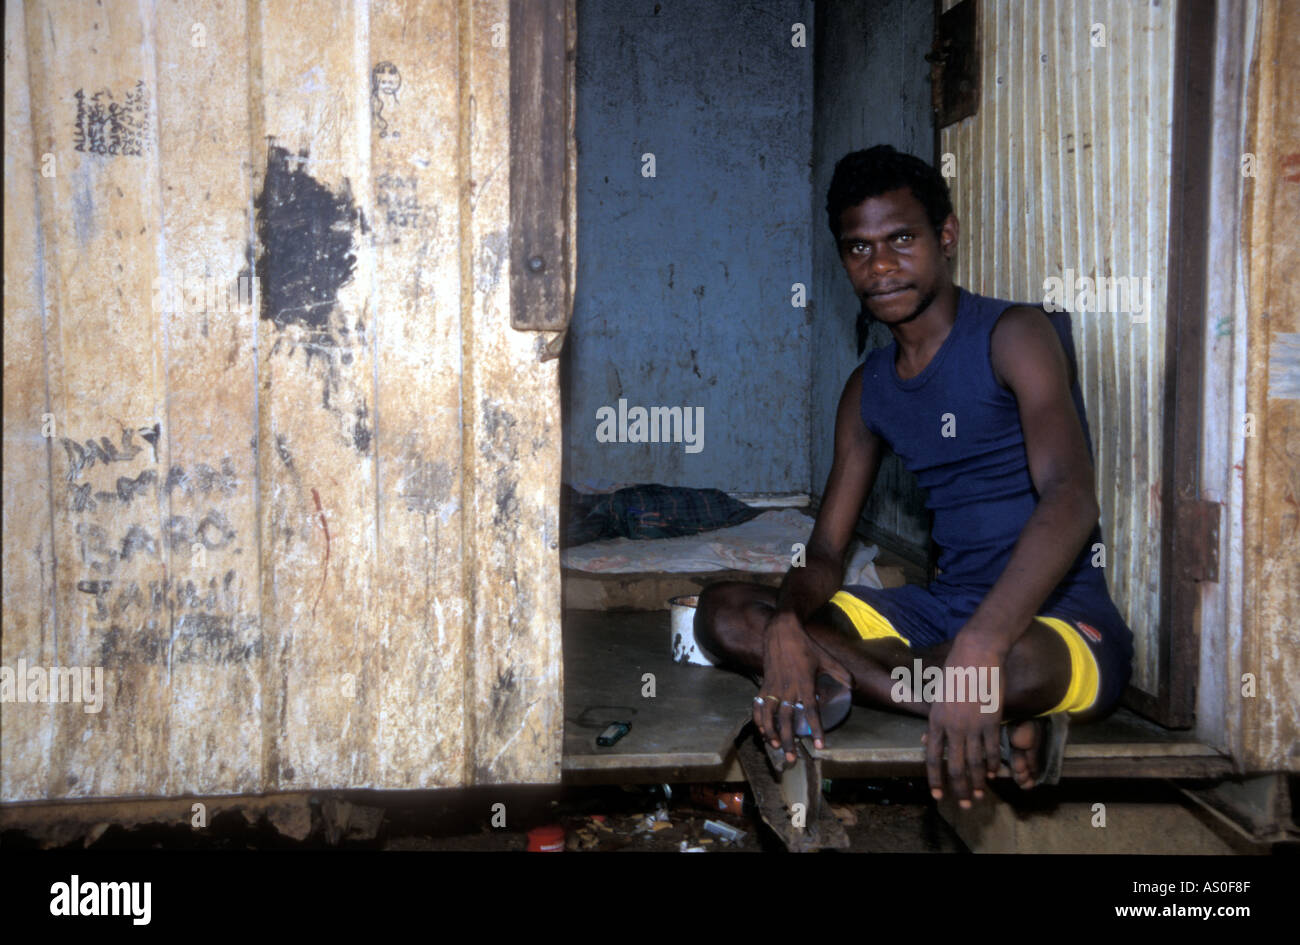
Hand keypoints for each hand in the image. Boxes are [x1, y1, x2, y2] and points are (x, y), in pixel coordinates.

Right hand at [753, 612, 848, 762]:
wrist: (782, 632)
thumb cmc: (806, 646)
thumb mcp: (827, 658)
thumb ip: (841, 674)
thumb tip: (855, 687)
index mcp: (805, 683)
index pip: (811, 711)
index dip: (816, 729)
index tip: (819, 745)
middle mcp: (788, 688)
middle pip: (787, 720)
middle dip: (788, 741)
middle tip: (792, 759)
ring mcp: (774, 687)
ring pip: (770, 716)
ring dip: (771, 733)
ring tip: (775, 748)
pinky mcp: (764, 685)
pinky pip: (759, 706)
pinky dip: (759, 720)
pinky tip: (763, 731)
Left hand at [923, 639, 1004, 808]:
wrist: (977, 655)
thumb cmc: (955, 672)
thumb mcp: (938, 696)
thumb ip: (934, 721)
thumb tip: (927, 740)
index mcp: (935, 720)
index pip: (932, 757)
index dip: (935, 778)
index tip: (937, 795)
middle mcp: (952, 727)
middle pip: (954, 766)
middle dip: (959, 788)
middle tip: (964, 804)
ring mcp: (973, 725)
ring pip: (975, 762)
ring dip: (978, 782)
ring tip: (980, 796)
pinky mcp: (991, 721)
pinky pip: (993, 749)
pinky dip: (994, 764)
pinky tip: (995, 774)